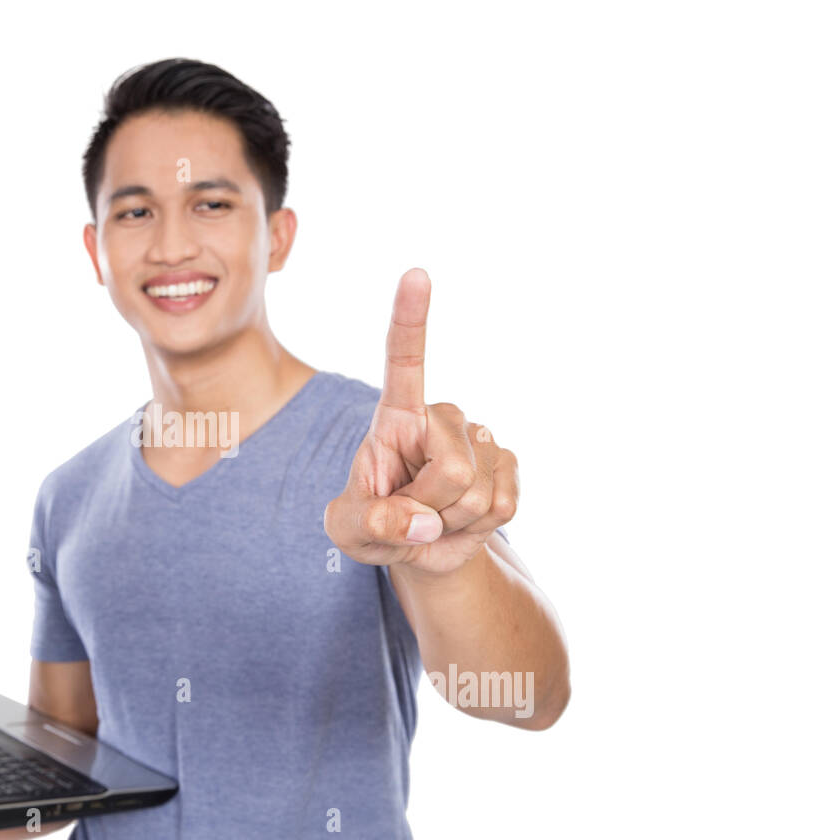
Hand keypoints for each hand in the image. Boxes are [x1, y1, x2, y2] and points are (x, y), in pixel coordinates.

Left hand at [324, 268, 518, 575]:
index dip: (410, 319)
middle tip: (411, 513)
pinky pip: (503, 508)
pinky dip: (477, 530)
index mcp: (395, 418)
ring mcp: (479, 439)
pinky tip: (461, 520)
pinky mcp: (508, 466)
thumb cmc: (371, 524)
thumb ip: (371, 524)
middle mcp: (441, 418)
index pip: (403, 362)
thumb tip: (420, 525)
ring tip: (433, 516)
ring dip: (452, 522)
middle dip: (430, 506)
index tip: (416, 273)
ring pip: (477, 493)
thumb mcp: (348, 531)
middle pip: (451, 467)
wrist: (416, 547)